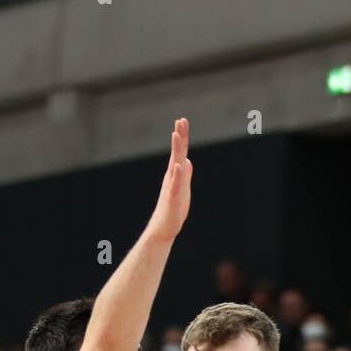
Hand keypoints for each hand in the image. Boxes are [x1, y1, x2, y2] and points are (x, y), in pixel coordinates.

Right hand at [148, 118, 191, 243]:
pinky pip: (174, 185)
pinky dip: (176, 175)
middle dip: (179, 137)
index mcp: (175, 174)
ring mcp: (171, 187)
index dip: (182, 137)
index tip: (182, 120)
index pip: (179, 152)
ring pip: (174, 165)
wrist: (163, 230)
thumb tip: (187, 161)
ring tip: (176, 135)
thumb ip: (185, 175)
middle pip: (176, 154)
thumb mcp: (183, 190)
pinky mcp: (172, 199)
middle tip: (180, 120)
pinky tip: (178, 165)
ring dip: (175, 150)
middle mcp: (171, 177)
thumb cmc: (173, 211)